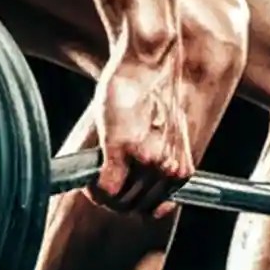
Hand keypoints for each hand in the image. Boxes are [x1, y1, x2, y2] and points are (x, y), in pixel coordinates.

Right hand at [90, 52, 194, 217]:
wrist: (151, 59)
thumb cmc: (153, 89)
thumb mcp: (166, 134)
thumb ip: (159, 161)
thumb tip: (141, 185)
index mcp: (180, 168)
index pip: (154, 209)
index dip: (133, 202)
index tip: (121, 191)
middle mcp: (167, 168)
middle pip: (133, 207)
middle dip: (116, 199)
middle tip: (103, 181)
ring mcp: (146, 161)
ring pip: (117, 201)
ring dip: (103, 192)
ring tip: (98, 173)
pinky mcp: (122, 149)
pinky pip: (103, 189)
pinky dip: (93, 188)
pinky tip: (89, 176)